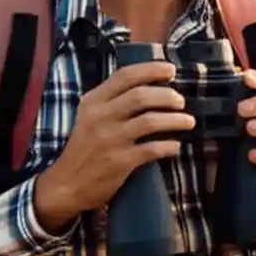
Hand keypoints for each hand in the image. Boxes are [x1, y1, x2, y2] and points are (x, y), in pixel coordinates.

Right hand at [33, 61, 194, 232]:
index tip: (171, 70)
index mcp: (93, 101)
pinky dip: (169, 146)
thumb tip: (149, 85)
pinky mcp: (120, 161)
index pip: (125, 75)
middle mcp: (101, 117)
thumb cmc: (84, 148)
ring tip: (189, 121)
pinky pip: (152, 149)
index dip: (152, 70)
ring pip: (150, 121)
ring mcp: (110, 139)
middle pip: (141, 96)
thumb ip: (112, 100)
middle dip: (168, 96)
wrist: (66, 185)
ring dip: (175, 120)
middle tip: (181, 102)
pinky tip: (175, 146)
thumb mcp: (89, 117)